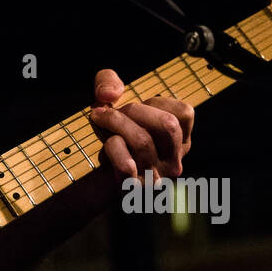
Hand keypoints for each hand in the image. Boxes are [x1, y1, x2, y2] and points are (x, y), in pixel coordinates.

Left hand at [88, 68, 192, 183]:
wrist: (87, 174)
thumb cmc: (106, 132)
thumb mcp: (109, 99)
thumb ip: (107, 81)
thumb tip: (108, 95)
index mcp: (179, 141)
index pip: (184, 113)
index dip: (156, 101)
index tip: (134, 106)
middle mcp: (173, 161)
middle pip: (168, 125)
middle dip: (134, 110)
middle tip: (111, 112)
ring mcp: (156, 177)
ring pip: (144, 141)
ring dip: (115, 123)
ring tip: (99, 121)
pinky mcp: (134, 189)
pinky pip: (126, 165)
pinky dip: (112, 149)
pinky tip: (104, 146)